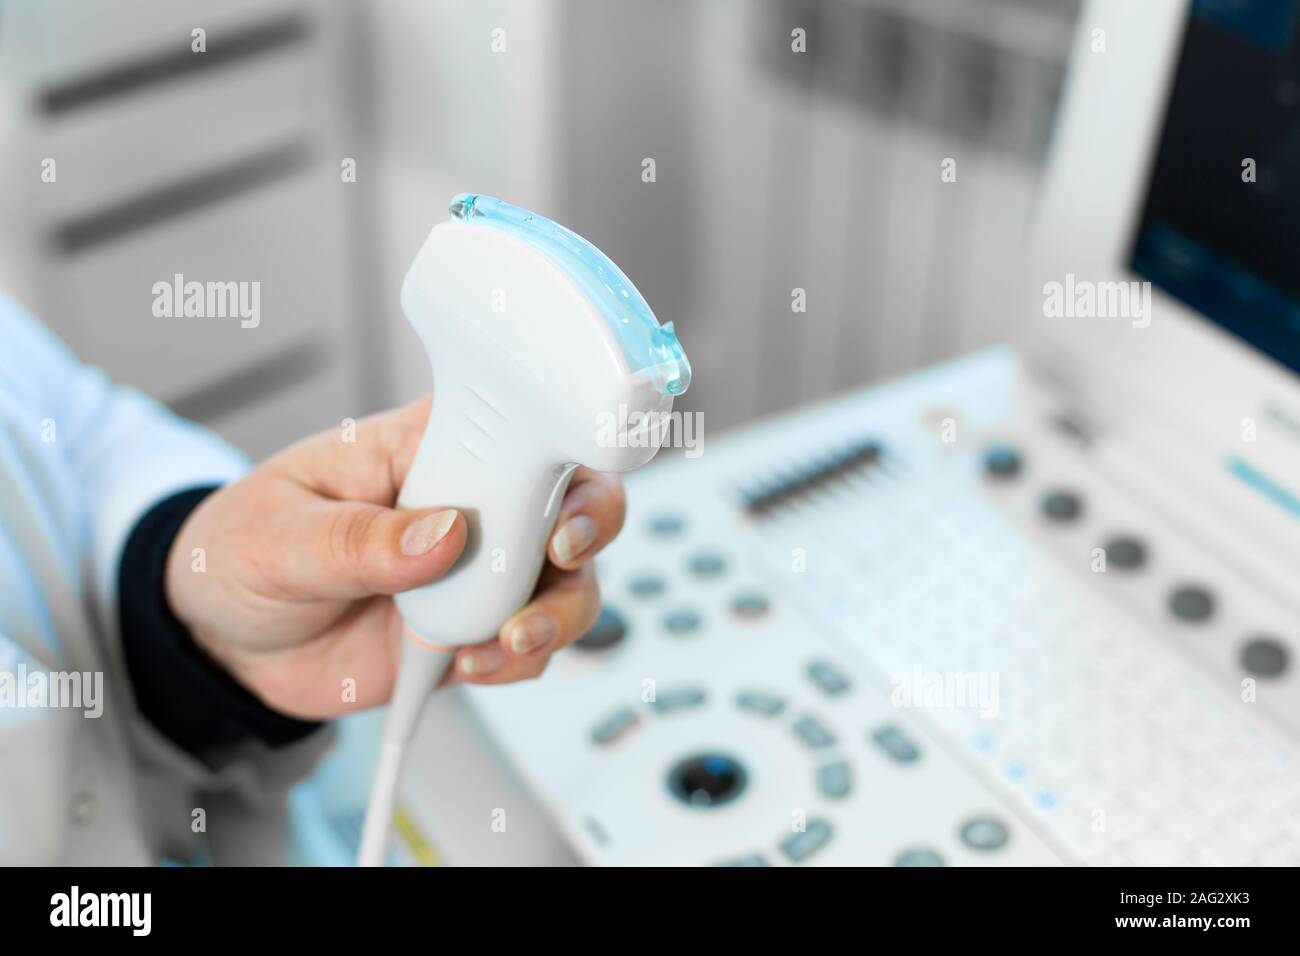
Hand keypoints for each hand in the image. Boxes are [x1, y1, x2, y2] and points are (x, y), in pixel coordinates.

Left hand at [164, 396, 624, 720]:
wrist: (225, 644)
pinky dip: (518, 660)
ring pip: (565, 580)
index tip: (552, 486)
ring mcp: (478, 570)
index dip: (553, 444)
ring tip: (504, 638)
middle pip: (570, 496)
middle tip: (558, 555)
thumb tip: (442, 533)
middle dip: (586, 525)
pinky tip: (469, 664)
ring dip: (556, 611)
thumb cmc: (243, 553)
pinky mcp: (473, 629)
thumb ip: (357, 539)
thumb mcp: (276, 537)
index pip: (511, 421)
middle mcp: (470, 503)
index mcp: (423, 447)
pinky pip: (529, 646)